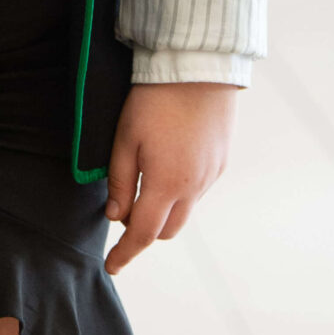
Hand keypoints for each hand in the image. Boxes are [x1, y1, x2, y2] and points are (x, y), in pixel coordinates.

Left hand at [103, 82, 237, 274]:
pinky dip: (181, 190)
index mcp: (167, 184)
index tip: (111, 266)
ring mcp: (212, 175)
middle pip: (167, 229)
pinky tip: (170, 164)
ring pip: (185, 210)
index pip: (143, 233)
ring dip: (165, 209)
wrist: (198, 68)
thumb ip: (120, 181)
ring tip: (146, 181)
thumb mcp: (125, 137)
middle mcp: (194, 187)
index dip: (125, 253)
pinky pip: (199, 189)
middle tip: (125, 211)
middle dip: (145, 229)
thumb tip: (115, 216)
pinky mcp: (222, 162)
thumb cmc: (155, 99)